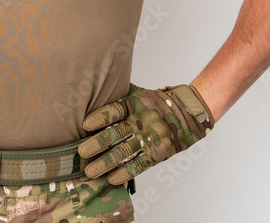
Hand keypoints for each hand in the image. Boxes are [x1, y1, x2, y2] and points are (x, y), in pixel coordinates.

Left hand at [78, 83, 212, 184]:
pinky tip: (111, 179)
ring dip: (105, 163)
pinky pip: (138, 165)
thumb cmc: (158, 102)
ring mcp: (149, 138)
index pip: (114, 110)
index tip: (84, 125)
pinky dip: (124, 173)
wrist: (188, 113)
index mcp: (135, 105)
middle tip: (81, 152)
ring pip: (124, 152)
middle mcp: (141, 121)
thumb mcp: (140, 94)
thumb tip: (96, 91)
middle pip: (115, 134)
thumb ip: (120, 94)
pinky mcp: (157, 153)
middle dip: (96, 144)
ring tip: (90, 172)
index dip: (99, 118)